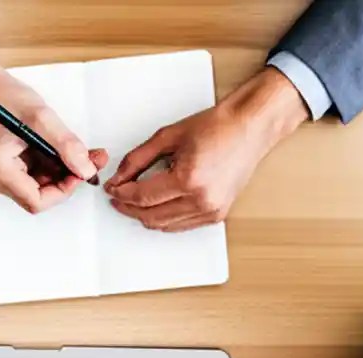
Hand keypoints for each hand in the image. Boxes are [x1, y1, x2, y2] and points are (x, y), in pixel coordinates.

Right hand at [0, 36, 107, 213]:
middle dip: (65, 178)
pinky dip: (47, 164)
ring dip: (58, 171)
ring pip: (35, 185)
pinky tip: (58, 149)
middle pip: (36, 194)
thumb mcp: (41, 117)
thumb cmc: (0, 95)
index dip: (63, 191)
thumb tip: (86, 170)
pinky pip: (28, 175)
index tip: (80, 172)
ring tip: (76, 151)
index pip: (36, 201)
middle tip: (87, 160)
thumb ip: (66, 145)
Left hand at [104, 68, 308, 232]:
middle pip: (150, 216)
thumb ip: (138, 159)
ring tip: (133, 201)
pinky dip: (165, 219)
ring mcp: (211, 210)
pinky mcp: (217, 214)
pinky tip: (156, 206)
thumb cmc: (217, 127)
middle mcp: (201, 200)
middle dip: (129, 208)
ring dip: (145, 215)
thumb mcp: (168, 136)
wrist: (250, 127)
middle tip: (118, 196)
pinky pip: (181, 225)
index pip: (142, 197)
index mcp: (188, 179)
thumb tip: (119, 176)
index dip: (121, 194)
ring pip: (164, 225)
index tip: (112, 189)